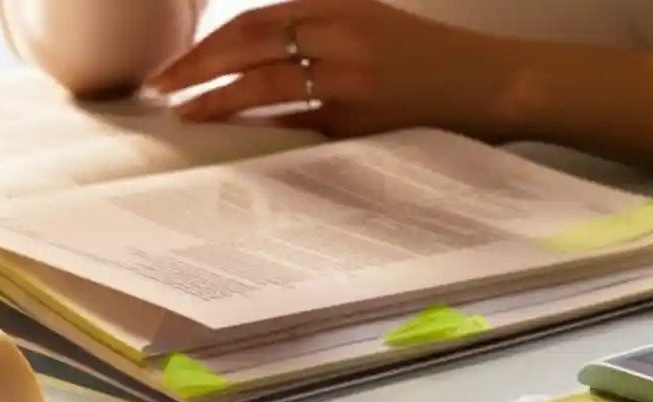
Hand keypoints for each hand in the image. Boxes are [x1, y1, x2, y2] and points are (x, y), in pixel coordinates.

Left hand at [147, 0, 528, 139]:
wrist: (492, 86)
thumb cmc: (429, 60)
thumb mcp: (373, 25)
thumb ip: (318, 32)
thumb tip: (252, 55)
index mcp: (343, 6)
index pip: (258, 19)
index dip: (210, 41)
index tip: (176, 63)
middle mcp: (341, 36)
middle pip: (249, 45)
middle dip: (197, 67)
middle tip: (161, 88)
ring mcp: (349, 80)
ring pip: (264, 86)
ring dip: (216, 101)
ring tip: (184, 114)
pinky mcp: (359, 121)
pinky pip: (295, 124)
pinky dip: (258, 129)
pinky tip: (233, 137)